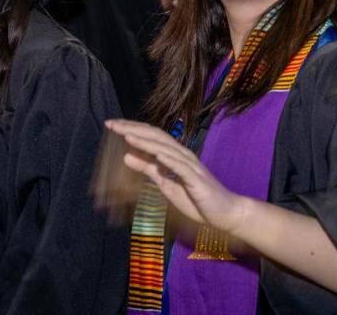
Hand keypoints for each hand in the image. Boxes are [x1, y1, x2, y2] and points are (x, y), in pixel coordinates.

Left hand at [104, 119, 250, 234]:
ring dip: (145, 141)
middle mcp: (182, 155)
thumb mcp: (165, 184)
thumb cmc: (196, 199)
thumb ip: (148, 170)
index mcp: (174, 155)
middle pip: (155, 136)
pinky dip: (169, 159)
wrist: (225, 212)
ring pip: (165, 148)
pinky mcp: (197, 179)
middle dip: (132, 129)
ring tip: (126, 135)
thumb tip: (126, 156)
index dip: (131, 128)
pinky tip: (156, 155)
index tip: (112, 125)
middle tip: (111, 124)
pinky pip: (182, 167)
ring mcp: (190, 165)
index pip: (150, 135)